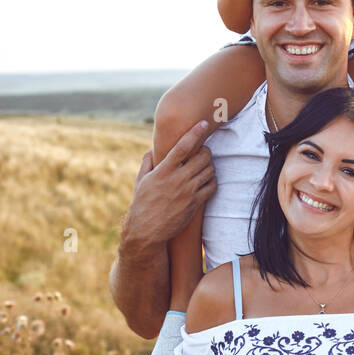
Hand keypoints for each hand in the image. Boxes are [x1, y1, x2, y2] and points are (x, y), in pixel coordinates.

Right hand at [120, 121, 217, 252]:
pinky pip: (212, 186)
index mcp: (163, 170)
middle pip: (203, 156)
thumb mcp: (141, 181)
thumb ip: (147, 163)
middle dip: (205, 151)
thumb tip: (152, 149)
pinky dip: (212, 180)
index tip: (203, 123)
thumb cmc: (142, 204)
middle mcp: (177, 179)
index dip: (195, 132)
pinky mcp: (196, 203)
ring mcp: (188, 191)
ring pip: (210, 170)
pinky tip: (207, 180)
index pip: (183, 146)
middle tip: (202, 152)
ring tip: (204, 166)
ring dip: (210, 165)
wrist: (146, 231)